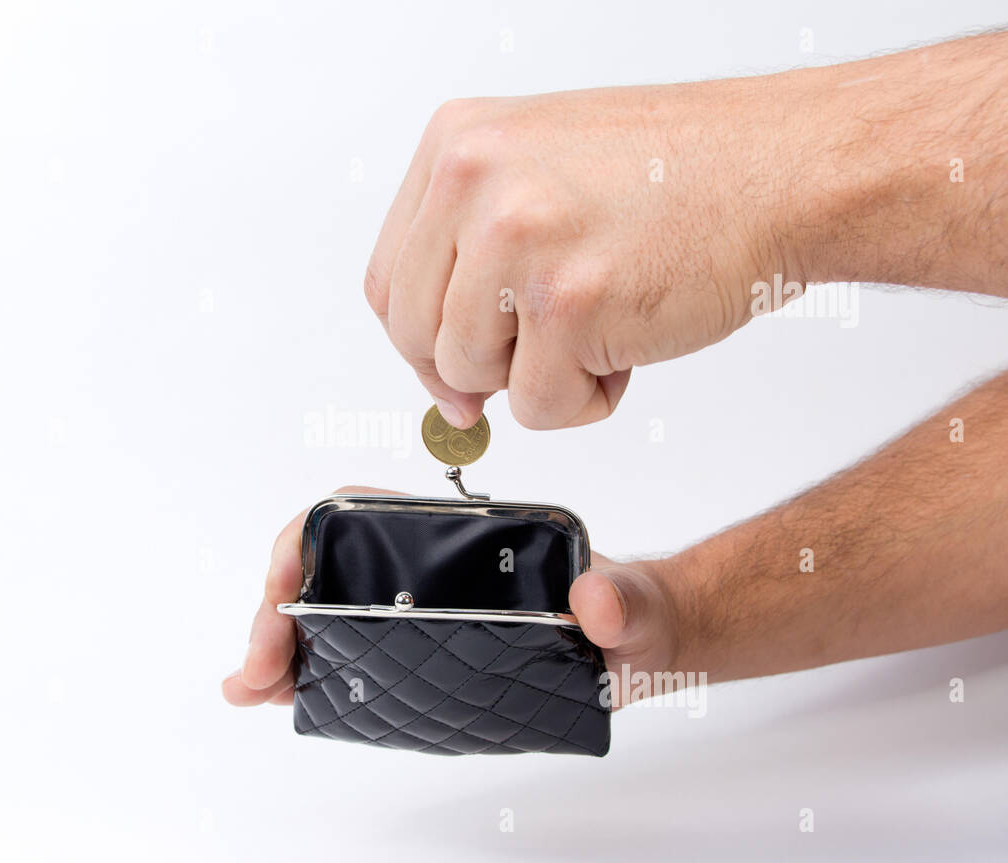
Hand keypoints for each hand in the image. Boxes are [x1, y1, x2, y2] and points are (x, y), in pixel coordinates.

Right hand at [221, 488, 689, 708]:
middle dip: (276, 613)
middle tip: (259, 670)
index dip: (307, 543)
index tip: (284, 588)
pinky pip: (347, 654)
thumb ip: (622, 603)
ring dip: (276, 645)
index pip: (357, 515)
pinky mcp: (419, 653)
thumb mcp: (634, 608)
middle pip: (323, 570)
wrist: (641, 648)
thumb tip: (594, 603)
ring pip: (323, 612)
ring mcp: (414, 609)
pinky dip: (304, 671)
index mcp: (457, 538)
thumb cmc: (630, 613)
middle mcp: (424, 567)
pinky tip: (278, 696)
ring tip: (250, 686)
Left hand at [363, 79, 799, 429]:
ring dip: (538, 376)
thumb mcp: (541, 177)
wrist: (782, 169)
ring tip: (602, 324)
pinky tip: (630, 341)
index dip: (424, 339)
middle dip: (476, 367)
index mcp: (458, 146)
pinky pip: (538, 406)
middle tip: (544, 348)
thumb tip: (443, 384)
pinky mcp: (568, 304)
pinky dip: (586, 399)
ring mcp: (518, 242)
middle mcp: (475, 183)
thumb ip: (474, 261)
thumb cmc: (678, 174)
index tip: (460, 360)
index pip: (390, 282)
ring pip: (470, 377)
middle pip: (416, 335)